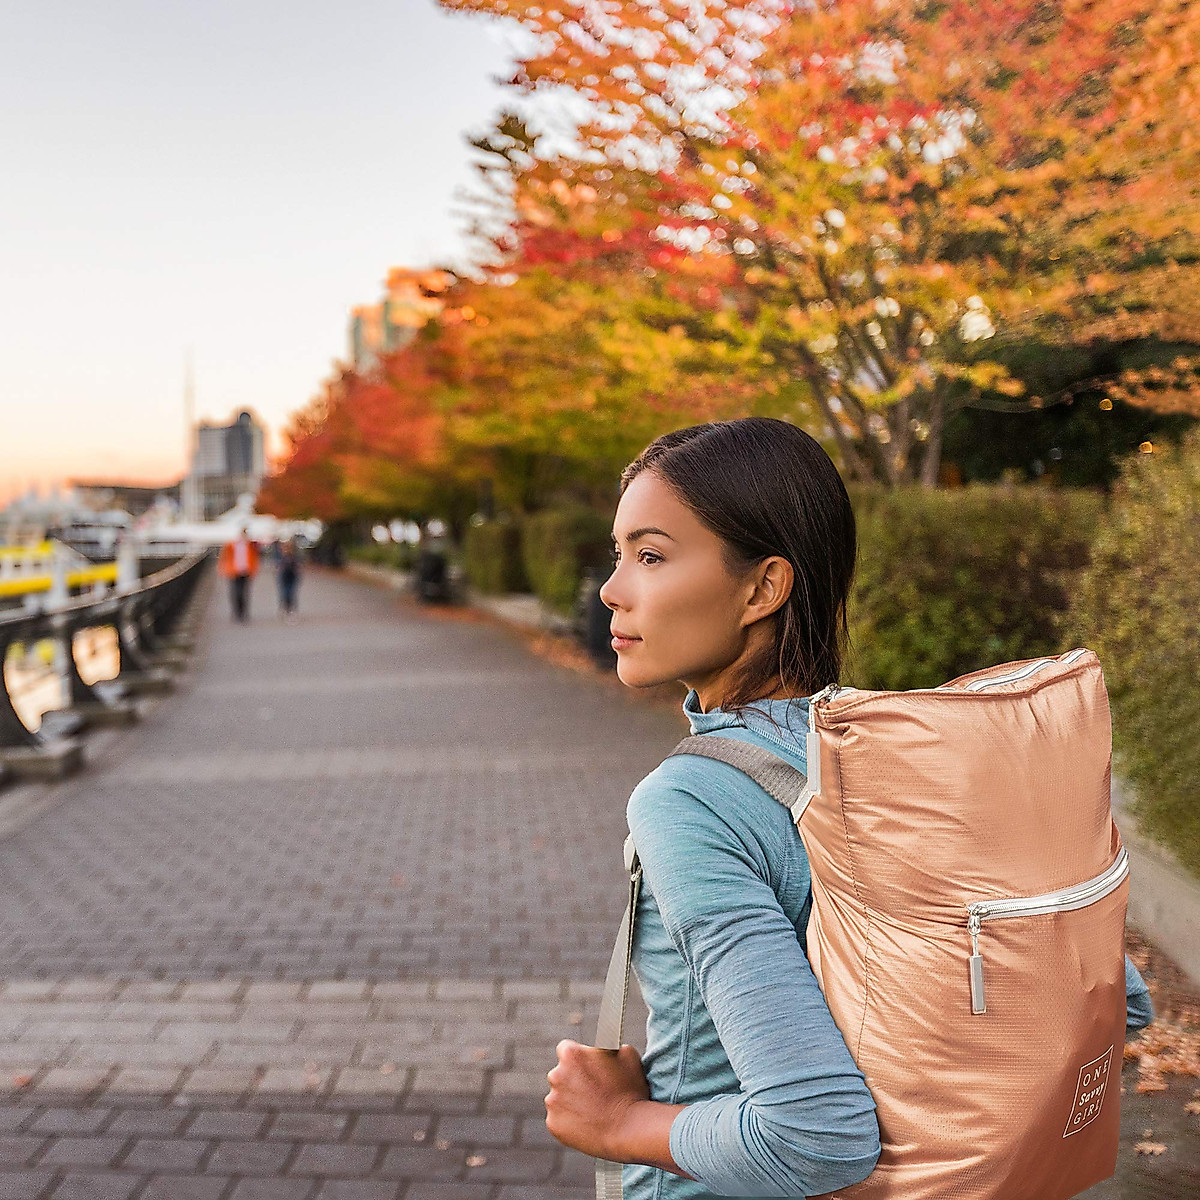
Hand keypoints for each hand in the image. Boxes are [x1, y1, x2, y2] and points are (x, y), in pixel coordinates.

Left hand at [545, 1039, 650, 1159]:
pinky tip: (588, 1125)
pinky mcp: (553, 1123)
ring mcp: (552, 1101)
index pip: (566, 1049)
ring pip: (558, 1097)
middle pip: (560, 1074)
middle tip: (593, 1091)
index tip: (586, 1065)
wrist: (628, 1129)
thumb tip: (606, 1045)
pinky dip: (569, 1121)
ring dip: (570, 1101)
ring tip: (593, 1111)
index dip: (578, 1057)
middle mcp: (556, 1075)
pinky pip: (559, 1119)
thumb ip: (609, 1046)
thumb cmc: (630, 1090)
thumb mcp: (627, 1056)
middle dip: (573, 1080)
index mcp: (571, 1054)